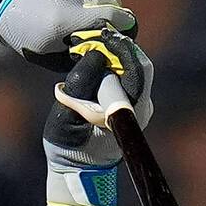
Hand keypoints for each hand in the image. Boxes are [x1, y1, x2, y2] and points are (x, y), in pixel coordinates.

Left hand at [0, 0, 137, 68]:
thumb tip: (112, 48)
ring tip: (93, 10)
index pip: (114, 16)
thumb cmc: (25, 32)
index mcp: (64, 16)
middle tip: (102, 25)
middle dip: (113, 15)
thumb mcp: (51, 53)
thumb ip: (83, 52)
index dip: (125, 26)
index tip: (125, 32)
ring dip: (107, 0)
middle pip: (113, 2)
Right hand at [43, 27, 153, 170]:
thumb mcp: (66, 121)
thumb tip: (89, 57)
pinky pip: (125, 76)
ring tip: (93, 43)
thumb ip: (77, 91)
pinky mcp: (128, 103)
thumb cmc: (70, 150)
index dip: (121, 50)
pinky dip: (112, 63)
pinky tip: (95, 56)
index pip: (137, 71)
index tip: (103, 36)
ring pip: (133, 69)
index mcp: (129, 114)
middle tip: (97, 36)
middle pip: (139, 65)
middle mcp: (139, 108)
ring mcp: (136, 106)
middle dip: (119, 47)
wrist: (79, 170)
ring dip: (115, 53)